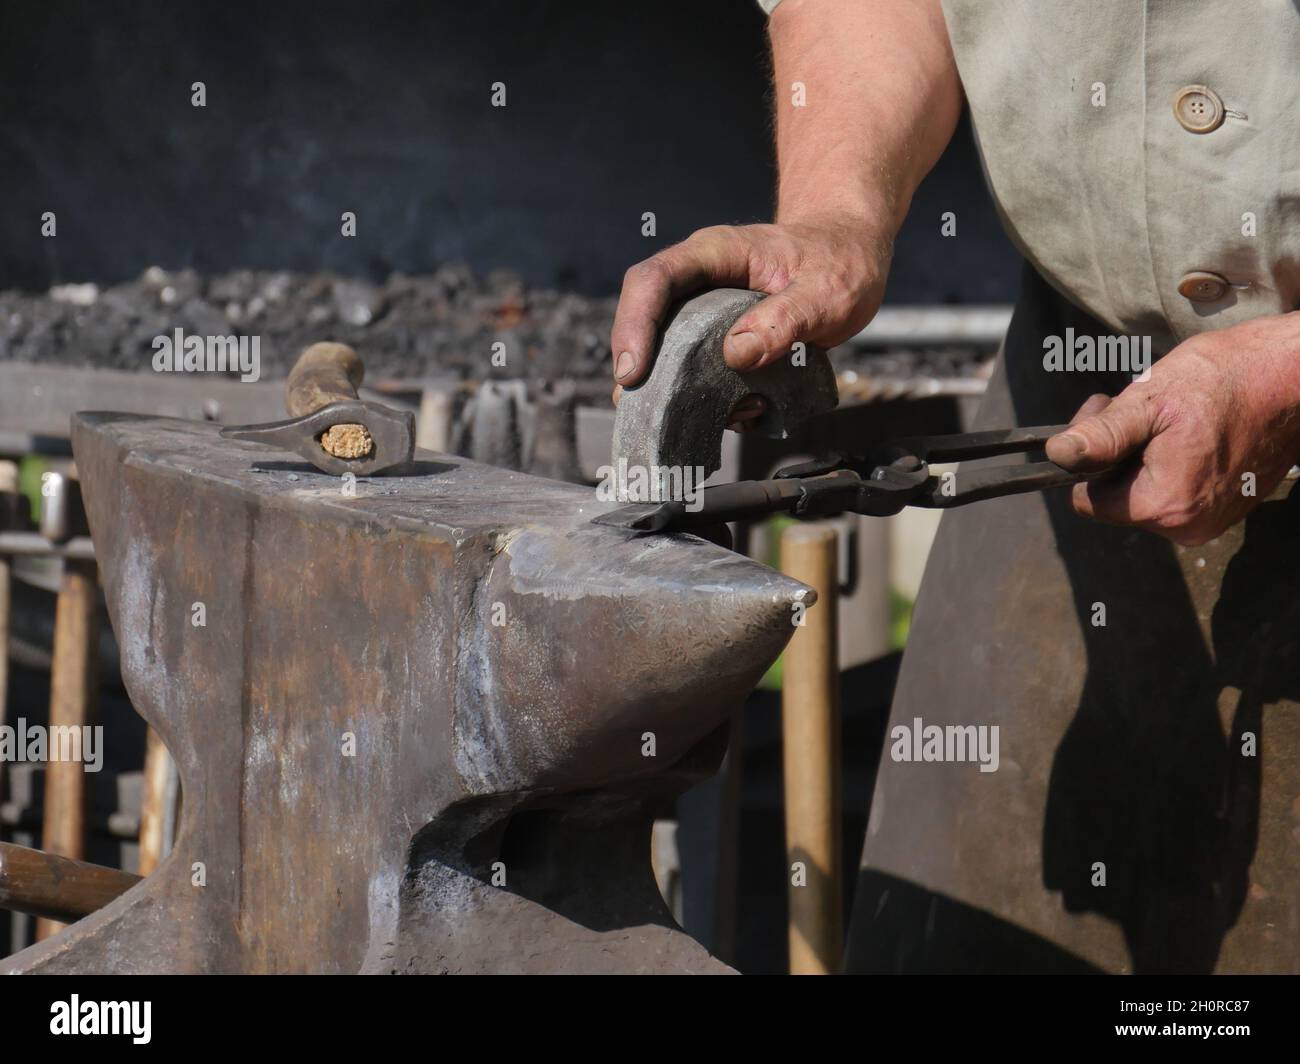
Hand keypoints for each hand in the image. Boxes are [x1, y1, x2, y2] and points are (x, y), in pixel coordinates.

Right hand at [610, 216, 892, 427]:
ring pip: (670, 351)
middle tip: (643, 412)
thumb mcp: (826, 292)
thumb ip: (785, 321)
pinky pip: (700, 369)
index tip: (632, 372)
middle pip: (647, 320)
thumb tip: (736, 354)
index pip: (653, 281)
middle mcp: (701, 281)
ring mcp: (707, 311)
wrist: (851, 253)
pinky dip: (713, 398)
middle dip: (642, 369)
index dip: (634, 325)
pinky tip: (742, 412)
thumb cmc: (840, 259)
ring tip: (715, 415)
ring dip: (680, 390)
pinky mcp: (721, 338)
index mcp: (715, 253)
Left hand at [1046, 313, 1299, 544]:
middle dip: (1117, 454)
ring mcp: (1210, 521)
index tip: (1102, 413)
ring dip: (1143, 456)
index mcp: (1165, 507)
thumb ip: (1102, 436)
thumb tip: (1057, 455)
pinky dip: (1170, 462)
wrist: (1293, 377)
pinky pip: (1174, 490)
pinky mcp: (1224, 509)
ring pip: (1144, 493)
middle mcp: (1187, 527)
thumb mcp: (1149, 400)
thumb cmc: (1225, 379)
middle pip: (1116, 498)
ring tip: (1170, 419)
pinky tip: (1191, 432)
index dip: (1088, 457)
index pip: (1089, 500)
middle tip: (1138, 409)